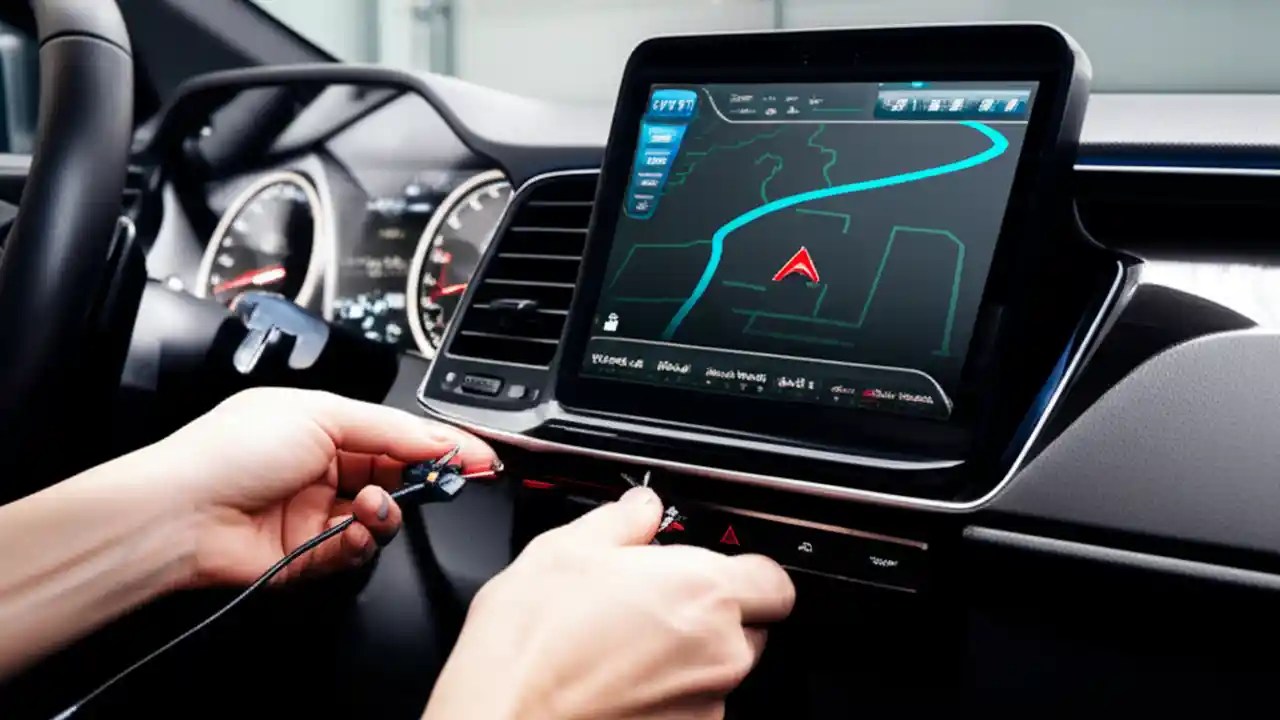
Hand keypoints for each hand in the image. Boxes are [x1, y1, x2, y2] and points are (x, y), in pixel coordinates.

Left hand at [142, 387, 497, 587]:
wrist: (181, 512)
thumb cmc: (232, 450)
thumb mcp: (321, 414)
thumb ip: (390, 429)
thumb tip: (439, 438)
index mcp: (326, 425)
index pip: (399, 434)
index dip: (441, 445)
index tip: (480, 457)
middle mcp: (325, 468)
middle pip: (400, 476)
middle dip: (426, 478)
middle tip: (450, 480)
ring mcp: (319, 513)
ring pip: (384, 517)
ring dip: (387, 511)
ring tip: (372, 505)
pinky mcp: (311, 555)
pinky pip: (358, 551)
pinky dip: (361, 541)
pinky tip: (349, 529)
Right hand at [424, 487, 795, 719]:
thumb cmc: (529, 646)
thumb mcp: (564, 550)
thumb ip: (621, 521)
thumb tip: (640, 510)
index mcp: (702, 592)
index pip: (773, 580)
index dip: (744, 571)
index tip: (710, 568)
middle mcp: (718, 654)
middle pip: (746, 627)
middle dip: (708, 614)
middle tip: (648, 604)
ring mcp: (704, 707)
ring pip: (714, 672)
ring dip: (681, 658)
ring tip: (616, 647)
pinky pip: (687, 708)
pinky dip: (662, 696)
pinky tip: (612, 682)